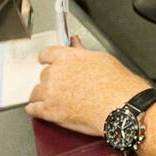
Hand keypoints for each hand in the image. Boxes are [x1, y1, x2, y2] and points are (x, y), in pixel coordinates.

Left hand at [26, 37, 151, 136]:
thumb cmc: (117, 85)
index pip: (46, 54)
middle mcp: (55, 73)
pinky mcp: (50, 111)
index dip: (47, 60)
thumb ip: (82, 52)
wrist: (121, 107)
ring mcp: (51, 92)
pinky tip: (38, 110)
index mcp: (67, 57)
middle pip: (43, 75)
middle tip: (61, 86)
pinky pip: (34, 110)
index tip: (47, 63)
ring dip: (42, 95)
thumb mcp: (101, 59)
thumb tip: (76, 44)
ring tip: (51, 100)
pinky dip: (35, 110)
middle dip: (51, 81)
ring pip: (36, 92)